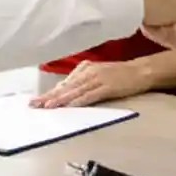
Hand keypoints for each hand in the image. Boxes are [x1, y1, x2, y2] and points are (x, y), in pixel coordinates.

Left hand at [29, 61, 150, 108]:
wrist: (141, 70)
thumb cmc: (121, 74)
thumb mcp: (99, 74)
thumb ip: (83, 82)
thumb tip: (67, 92)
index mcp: (86, 68)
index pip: (64, 83)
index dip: (50, 93)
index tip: (38, 100)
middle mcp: (89, 72)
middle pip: (66, 87)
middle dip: (49, 96)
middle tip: (35, 104)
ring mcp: (98, 79)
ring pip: (75, 91)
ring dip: (60, 100)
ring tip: (47, 107)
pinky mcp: (107, 86)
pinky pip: (90, 95)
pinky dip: (78, 101)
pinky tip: (69, 106)